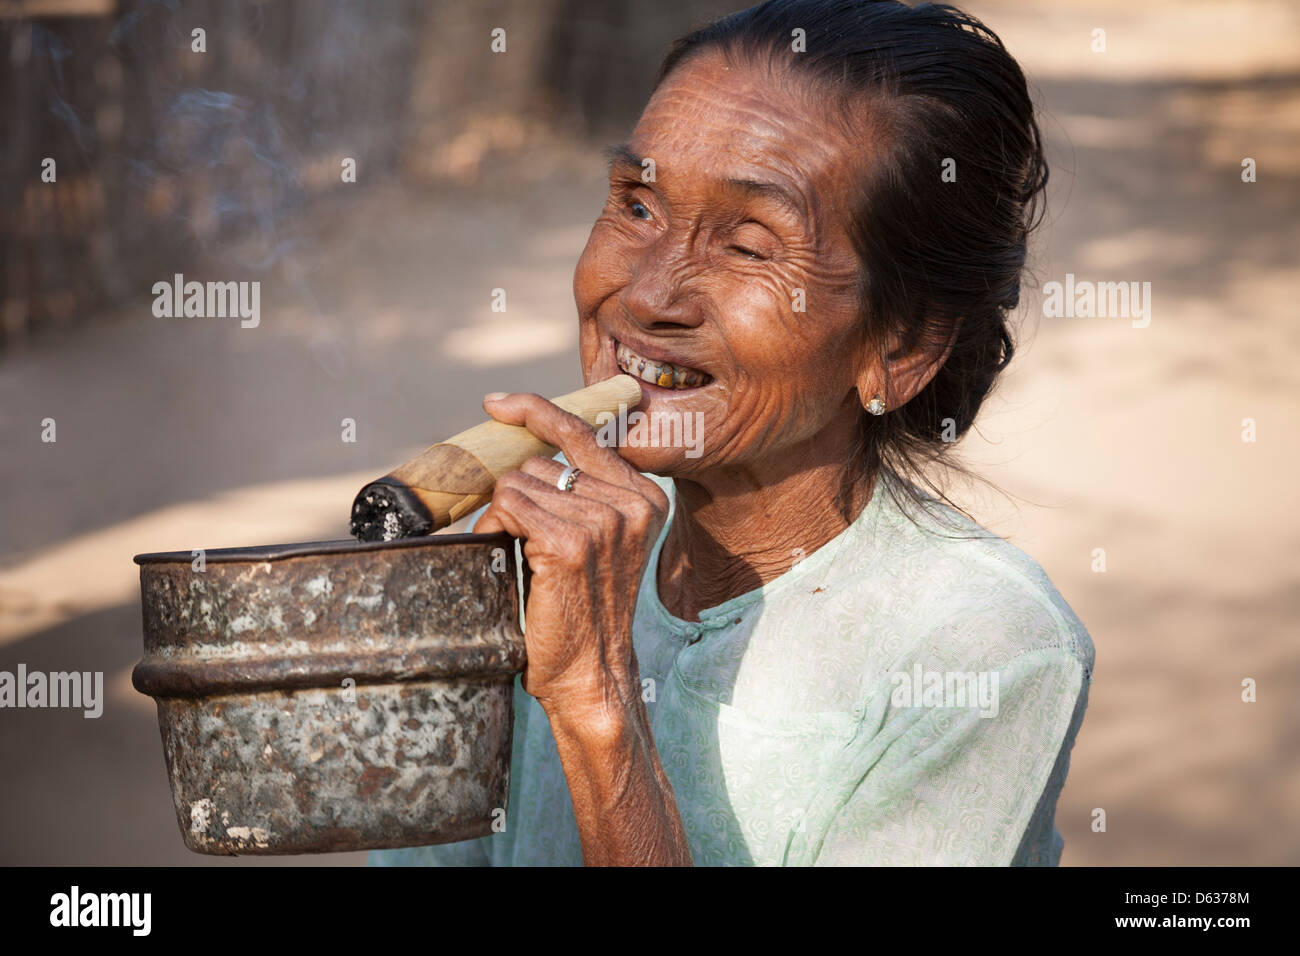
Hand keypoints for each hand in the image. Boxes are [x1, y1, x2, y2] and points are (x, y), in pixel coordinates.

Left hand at [474, 389, 667, 726]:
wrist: (591, 672)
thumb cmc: (583, 607)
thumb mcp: (600, 538)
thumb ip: (583, 491)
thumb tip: (526, 444)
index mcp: (646, 496)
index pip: (583, 431)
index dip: (535, 411)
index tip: (497, 403)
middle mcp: (632, 504)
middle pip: (538, 461)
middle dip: (516, 496)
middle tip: (524, 542)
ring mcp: (604, 523)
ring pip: (517, 483)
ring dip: (503, 518)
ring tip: (522, 558)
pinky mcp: (570, 544)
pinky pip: (507, 507)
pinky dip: (494, 530)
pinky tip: (510, 559)